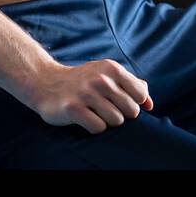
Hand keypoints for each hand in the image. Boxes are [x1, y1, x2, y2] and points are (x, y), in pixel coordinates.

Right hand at [26, 60, 153, 133]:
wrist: (46, 83)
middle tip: (104, 109)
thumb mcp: (107, 74)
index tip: (119, 102)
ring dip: (107, 122)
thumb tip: (149, 104)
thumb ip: (131, 85)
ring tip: (94, 112)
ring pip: (116, 121)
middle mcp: (101, 79)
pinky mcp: (73, 108)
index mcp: (112, 68)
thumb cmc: (83, 81)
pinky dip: (94, 127)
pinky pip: (98, 128)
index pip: (140, 95)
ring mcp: (86, 93)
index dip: (133, 103)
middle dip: (121, 114)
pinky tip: (84, 118)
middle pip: (131, 111)